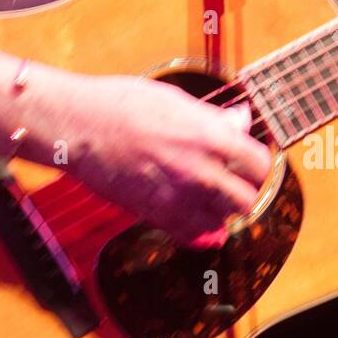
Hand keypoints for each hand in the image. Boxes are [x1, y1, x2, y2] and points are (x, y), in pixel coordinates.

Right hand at [68, 74, 272, 248]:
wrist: (77, 126)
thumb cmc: (120, 105)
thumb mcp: (176, 100)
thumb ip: (214, 119)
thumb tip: (241, 120)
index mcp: (208, 138)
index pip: (259, 164)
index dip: (256, 162)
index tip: (249, 159)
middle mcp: (198, 172)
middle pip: (246, 199)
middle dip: (243, 189)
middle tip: (232, 179)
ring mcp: (177, 198)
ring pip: (223, 222)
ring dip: (221, 210)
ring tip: (210, 195)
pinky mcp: (155, 216)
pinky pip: (194, 237)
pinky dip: (201, 231)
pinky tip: (197, 217)